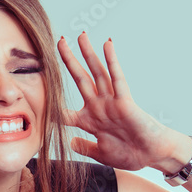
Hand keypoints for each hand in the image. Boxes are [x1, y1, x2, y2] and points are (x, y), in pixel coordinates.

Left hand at [58, 33, 175, 170]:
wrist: (152, 156)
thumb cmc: (130, 154)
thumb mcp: (101, 153)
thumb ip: (85, 147)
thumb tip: (71, 143)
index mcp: (90, 121)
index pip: (65, 112)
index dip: (52, 108)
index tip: (39, 97)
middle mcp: (98, 107)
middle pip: (80, 79)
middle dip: (69, 60)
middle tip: (59, 41)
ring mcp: (111, 102)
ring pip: (97, 73)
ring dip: (89, 54)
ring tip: (81, 35)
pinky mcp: (125, 101)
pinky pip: (117, 78)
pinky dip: (112, 61)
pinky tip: (107, 44)